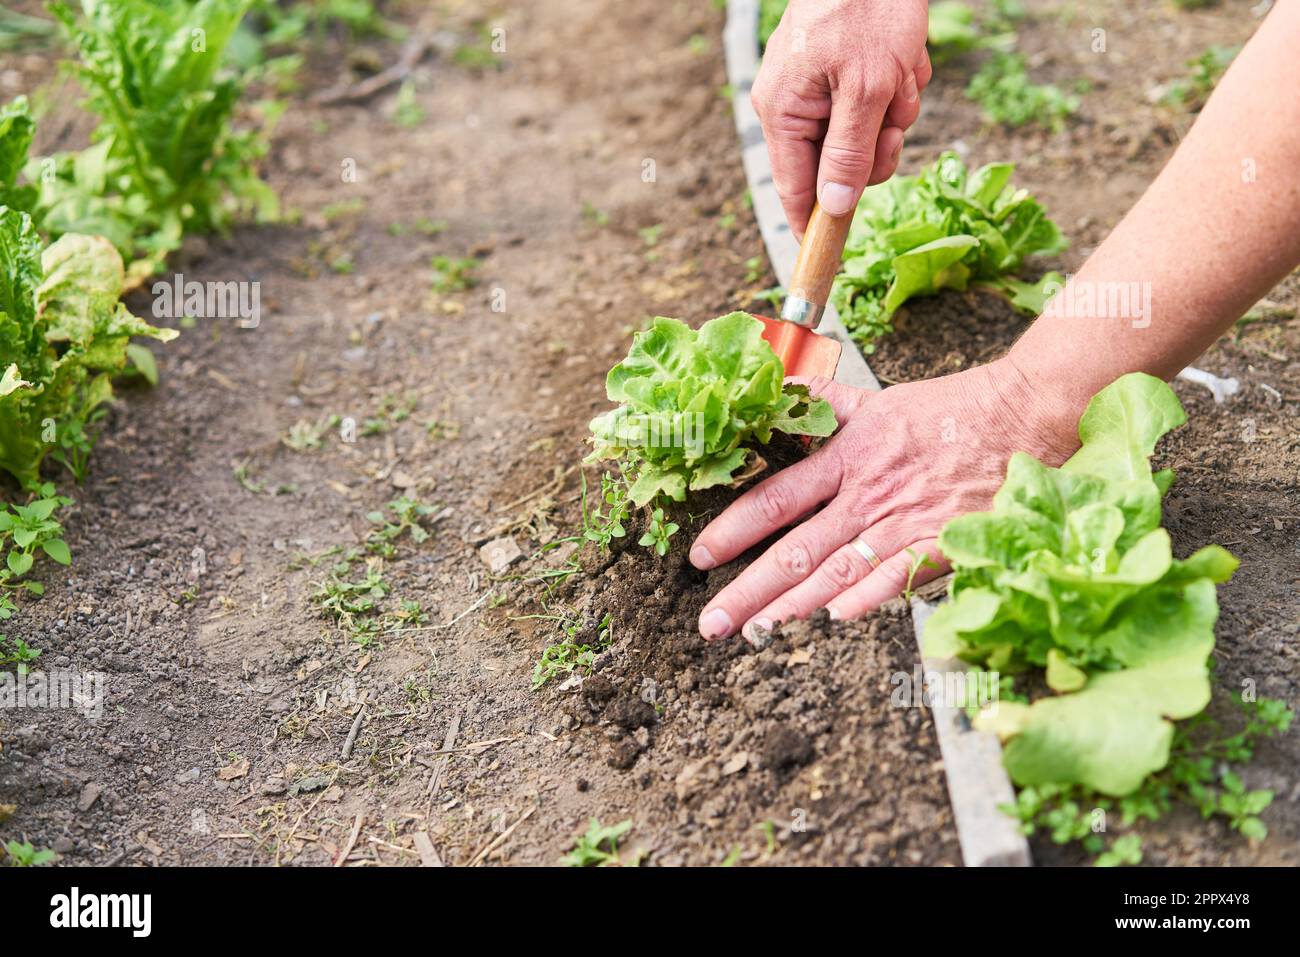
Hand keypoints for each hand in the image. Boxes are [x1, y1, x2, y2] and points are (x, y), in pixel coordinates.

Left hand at [689, 359, 1082, 640]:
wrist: (1025, 414)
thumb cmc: (951, 410)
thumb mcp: (877, 401)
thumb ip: (825, 406)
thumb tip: (777, 394)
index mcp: (847, 458)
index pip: (775, 498)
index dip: (733, 529)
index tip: (699, 558)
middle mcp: (868, 494)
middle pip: (795, 549)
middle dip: (748, 590)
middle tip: (711, 623)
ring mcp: (906, 520)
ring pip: (837, 570)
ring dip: (793, 605)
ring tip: (756, 631)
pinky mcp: (944, 540)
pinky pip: (899, 576)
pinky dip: (867, 597)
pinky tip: (834, 619)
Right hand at [753, 0, 931, 236]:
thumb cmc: (867, 8)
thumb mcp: (867, 87)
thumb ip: (848, 152)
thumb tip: (832, 208)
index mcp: (785, 112)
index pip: (795, 191)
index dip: (815, 226)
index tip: (829, 261)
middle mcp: (796, 106)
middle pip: (841, 167)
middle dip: (878, 145)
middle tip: (893, 116)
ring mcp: (820, 89)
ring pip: (868, 135)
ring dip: (896, 111)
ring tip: (900, 71)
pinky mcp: (845, 74)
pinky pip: (878, 104)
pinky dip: (899, 86)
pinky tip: (902, 57)